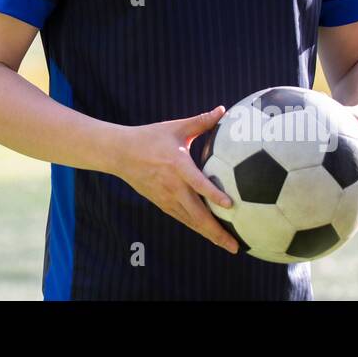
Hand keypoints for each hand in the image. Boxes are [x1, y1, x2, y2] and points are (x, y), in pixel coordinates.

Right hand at [111, 107, 239, 253]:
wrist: (120, 153)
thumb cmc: (150, 137)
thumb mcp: (175, 127)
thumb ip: (201, 121)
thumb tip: (223, 110)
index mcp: (177, 165)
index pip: (198, 183)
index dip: (213, 195)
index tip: (230, 206)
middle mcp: (172, 186)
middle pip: (196, 214)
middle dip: (217, 232)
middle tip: (236, 245)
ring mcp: (166, 198)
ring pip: (191, 221)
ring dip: (210, 235)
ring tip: (229, 246)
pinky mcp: (161, 203)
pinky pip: (183, 219)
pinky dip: (198, 228)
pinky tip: (211, 234)